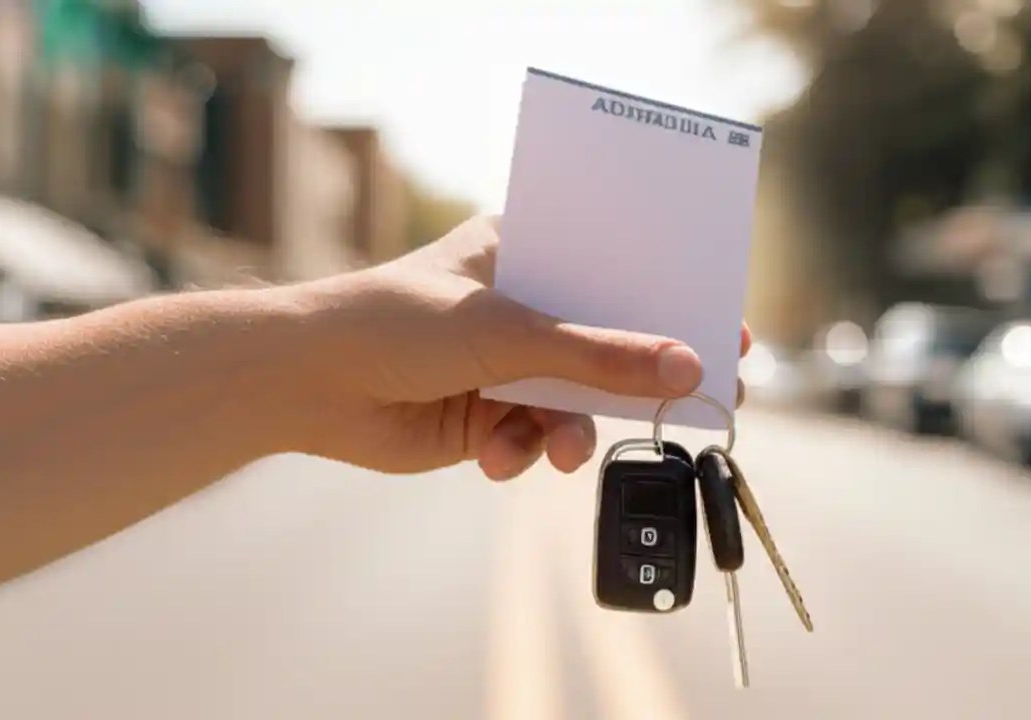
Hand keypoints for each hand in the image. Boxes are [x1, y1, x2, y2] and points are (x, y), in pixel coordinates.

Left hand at [281, 216, 750, 479]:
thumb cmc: (396, 322)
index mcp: (524, 249)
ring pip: (573, 399)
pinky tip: (494, 455)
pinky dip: (521, 451)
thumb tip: (683, 367)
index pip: (615, 265)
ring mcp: (503, 362)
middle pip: (604, 339)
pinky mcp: (484, 414)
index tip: (723, 323)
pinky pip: (533, 437)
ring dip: (570, 429)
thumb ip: (596, 355)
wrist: (307, 384)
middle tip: (696, 398)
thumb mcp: (507, 333)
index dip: (670, 295)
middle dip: (635, 376)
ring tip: (561, 449)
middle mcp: (519, 304)